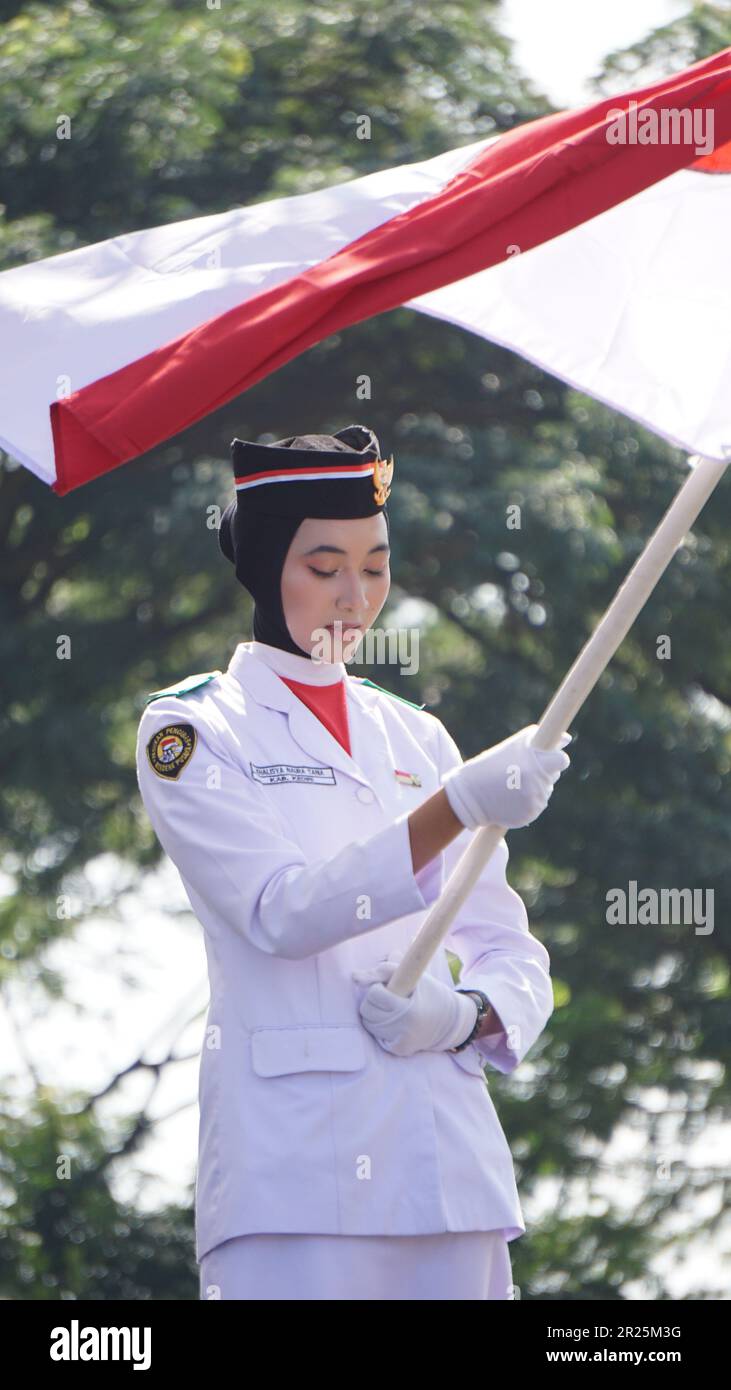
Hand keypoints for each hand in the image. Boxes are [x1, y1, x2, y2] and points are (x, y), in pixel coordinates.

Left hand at [352, 956, 477, 1056]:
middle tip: (389, 997)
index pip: (374, 995)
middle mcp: (404, 1029)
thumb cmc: (429, 992)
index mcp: (409, 1009)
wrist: (451, 1022)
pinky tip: (394, 1022)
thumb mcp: (413, 975)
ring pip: (368, 1023)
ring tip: (390, 1008)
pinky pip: (376, 1035)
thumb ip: (384, 970)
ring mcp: (401, 1042)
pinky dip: (381, 1027)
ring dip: (374, 1013)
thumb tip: (353, 977)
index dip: (378, 987)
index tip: (387, 986)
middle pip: (367, 1010)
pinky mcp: (399, 1050)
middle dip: (373, 1000)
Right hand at [440, 724, 571, 830]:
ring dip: (536, 787)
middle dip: (542, 771)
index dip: (556, 758)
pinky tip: (512, 797)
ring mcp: (534, 802)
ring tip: (513, 784)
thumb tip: (567, 739)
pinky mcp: (530, 816)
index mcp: (534, 764)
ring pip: (546, 791)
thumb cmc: (490, 765)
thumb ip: (540, 740)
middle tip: (520, 770)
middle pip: (554, 775)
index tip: (549, 758)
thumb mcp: (512, 746)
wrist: (469, 796)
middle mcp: (537, 785)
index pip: (562, 761)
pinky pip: (537, 805)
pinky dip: (528, 801)